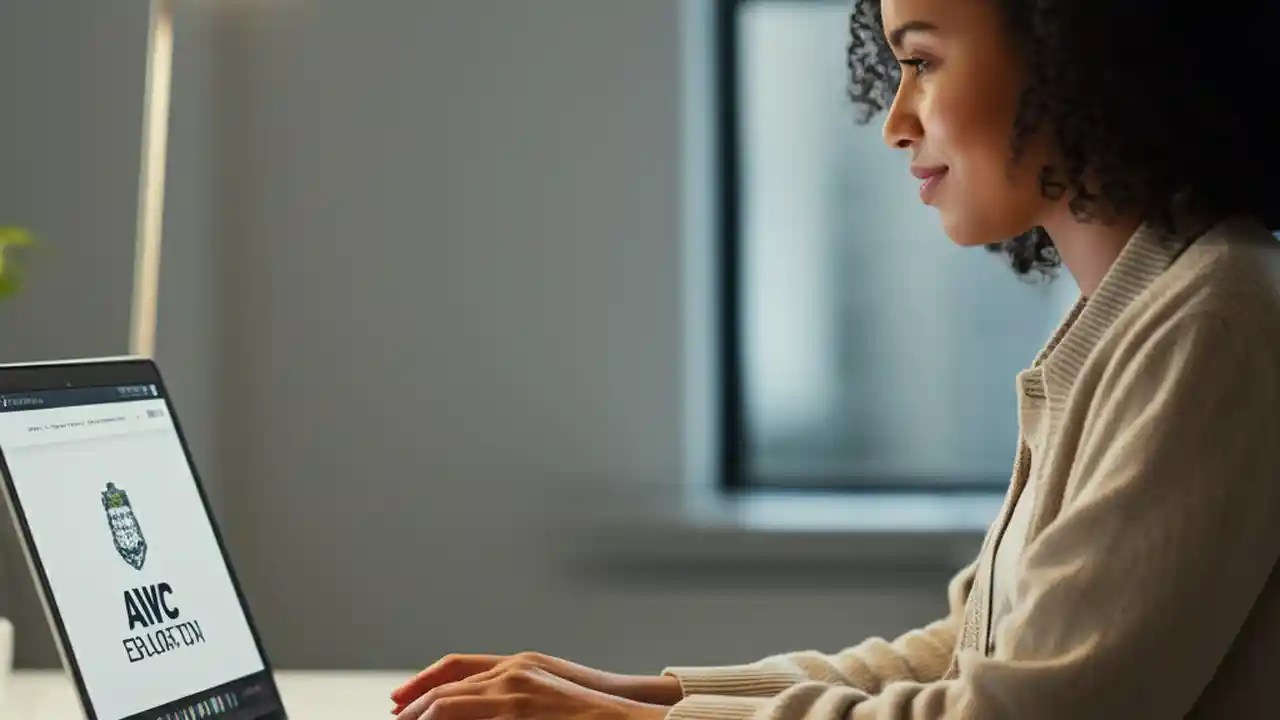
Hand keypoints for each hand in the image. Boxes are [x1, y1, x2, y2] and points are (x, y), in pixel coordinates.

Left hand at [390, 661, 672, 719]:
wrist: (627, 712)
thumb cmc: (592, 710)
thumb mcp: (547, 692)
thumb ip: (516, 695)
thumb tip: (490, 710)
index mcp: (518, 663)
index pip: (456, 667)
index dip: (424, 681)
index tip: (399, 700)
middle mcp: (512, 670)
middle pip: (447, 686)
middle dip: (414, 705)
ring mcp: (515, 690)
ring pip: (449, 702)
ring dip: (423, 716)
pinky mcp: (519, 710)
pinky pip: (468, 715)